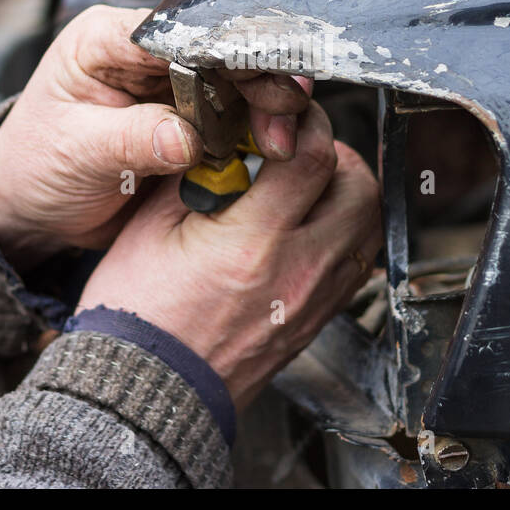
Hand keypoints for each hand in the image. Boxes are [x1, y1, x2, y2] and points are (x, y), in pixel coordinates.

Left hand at [0, 5, 310, 268]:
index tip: (261, 78)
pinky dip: (255, 136)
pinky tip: (272, 150)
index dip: (226, 51)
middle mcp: (145, 55)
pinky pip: (233, 120)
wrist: (30, 207)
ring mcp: (170, 88)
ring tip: (283, 140)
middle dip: (259, 80)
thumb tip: (185, 136)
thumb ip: (131, 140)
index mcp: (109, 40)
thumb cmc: (33, 166)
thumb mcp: (75, 151)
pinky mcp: (188, 121)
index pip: (179, 31)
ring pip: (236, 84)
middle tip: (284, 116)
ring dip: (266, 110)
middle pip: (219, 51)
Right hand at [75, 102, 382, 408]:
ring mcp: (315, 300)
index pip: (313, 158)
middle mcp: (298, 271)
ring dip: (346, 194)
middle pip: (361, 188)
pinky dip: (345, 233)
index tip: (287, 117)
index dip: (306, 123)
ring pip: (369, 225)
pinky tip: (308, 227)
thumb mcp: (149, 228)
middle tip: (301, 149)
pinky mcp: (318, 319)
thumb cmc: (139, 317)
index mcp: (252, 242)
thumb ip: (193, 174)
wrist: (149, 392)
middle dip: (337, 155)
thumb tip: (225, 138)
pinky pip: (357, 263)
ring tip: (307, 186)